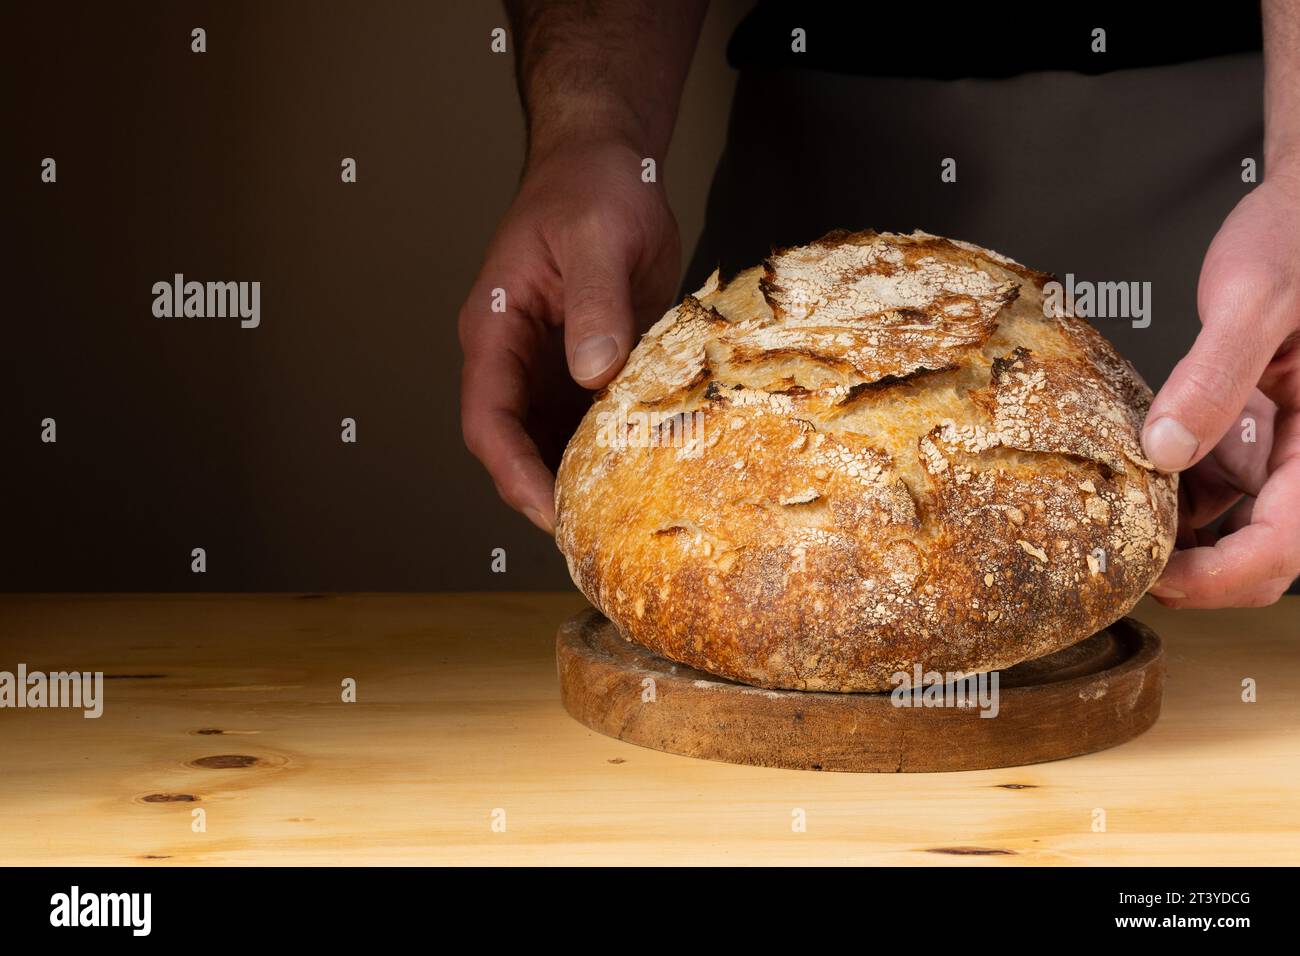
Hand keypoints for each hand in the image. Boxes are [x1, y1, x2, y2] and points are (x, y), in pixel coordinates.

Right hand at [458, 138, 680, 532]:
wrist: (608, 163)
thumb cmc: (591, 187)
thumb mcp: (596, 237)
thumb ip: (593, 304)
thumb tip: (593, 373)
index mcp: (496, 329)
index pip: (489, 420)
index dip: (513, 472)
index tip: (550, 512)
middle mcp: (516, 357)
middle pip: (517, 445)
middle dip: (548, 492)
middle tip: (594, 537)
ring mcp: (551, 365)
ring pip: (554, 441)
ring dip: (580, 479)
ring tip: (622, 522)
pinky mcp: (590, 365)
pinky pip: (593, 420)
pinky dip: (611, 450)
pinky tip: (645, 476)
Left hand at [1142, 175, 1299, 606]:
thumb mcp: (1255, 296)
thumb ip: (1214, 375)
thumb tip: (1164, 450)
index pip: (1291, 540)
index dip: (1226, 576)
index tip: (1163, 582)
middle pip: (1272, 548)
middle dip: (1205, 571)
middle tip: (1128, 568)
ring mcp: (1297, 442)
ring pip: (1248, 521)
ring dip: (1191, 537)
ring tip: (1122, 530)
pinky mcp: (1270, 427)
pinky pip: (1232, 481)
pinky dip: (1188, 493)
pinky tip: (1141, 483)